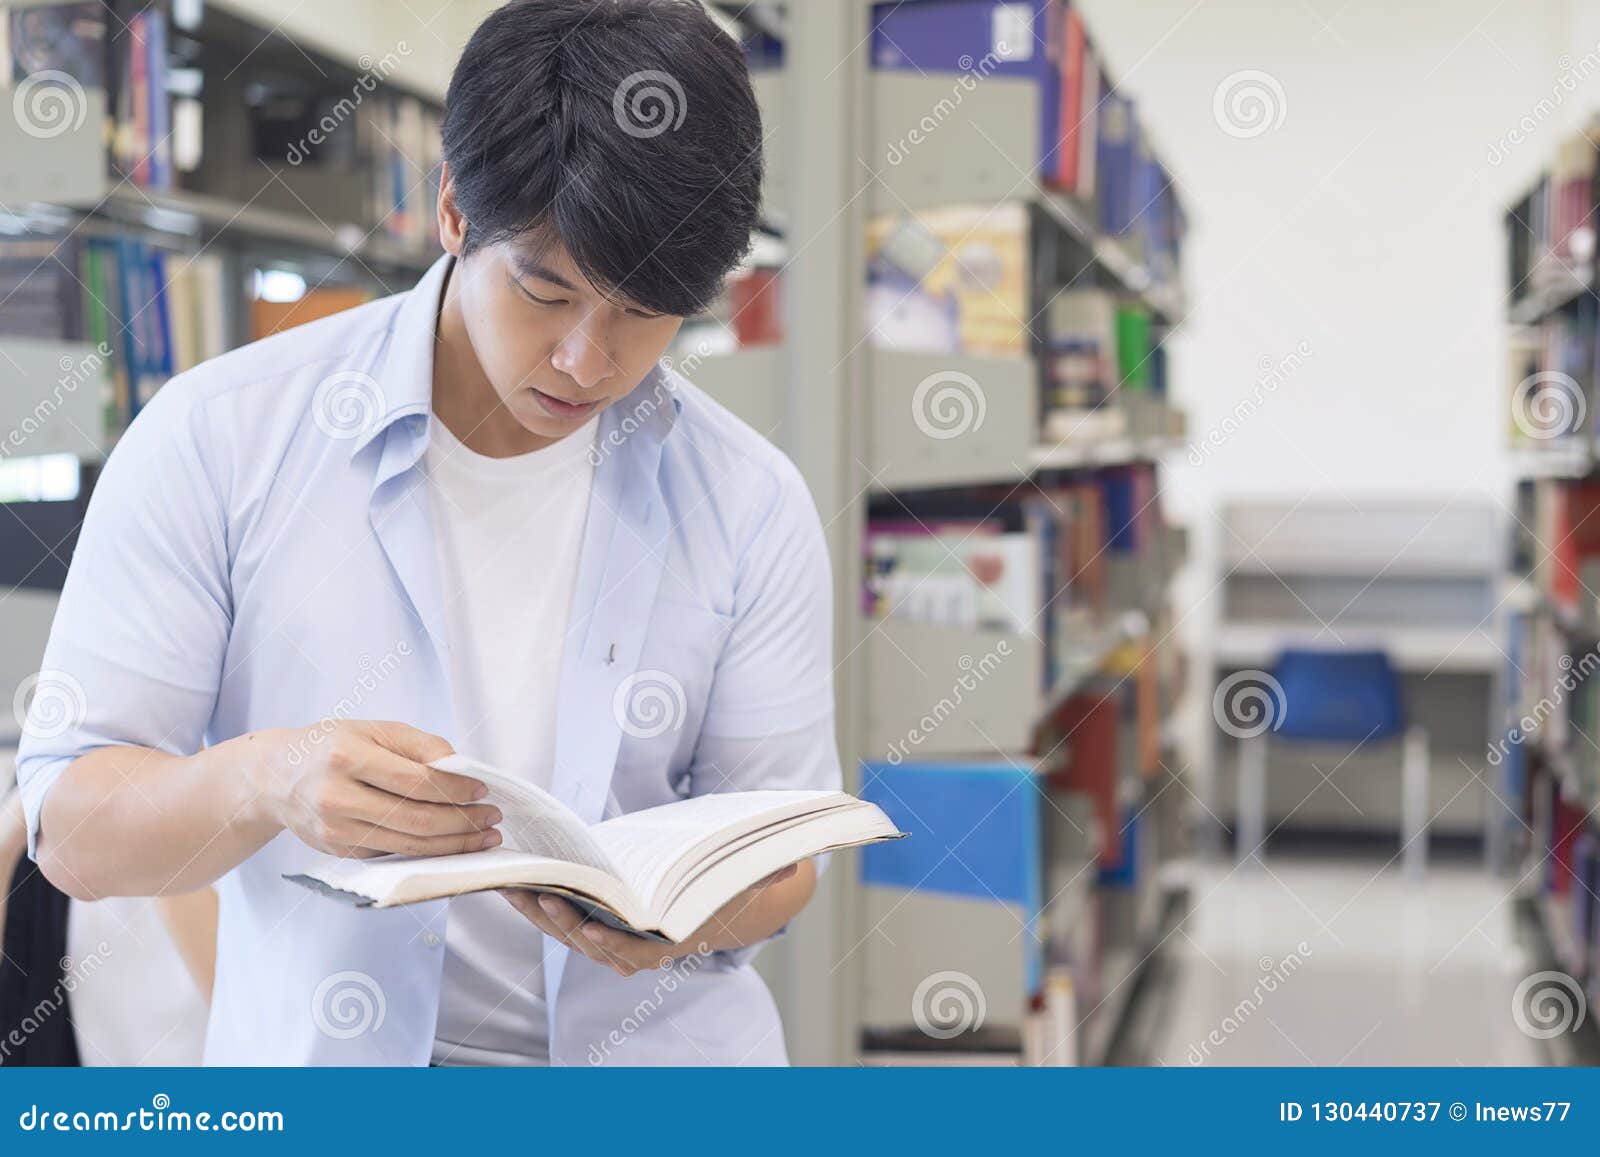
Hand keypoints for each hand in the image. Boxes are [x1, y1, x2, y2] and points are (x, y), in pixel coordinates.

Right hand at [245, 720, 501, 858]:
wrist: (274, 777)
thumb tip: (460, 766)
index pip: (415, 781)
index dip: (455, 790)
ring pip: (408, 846)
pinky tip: (453, 845)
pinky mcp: (339, 851)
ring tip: (484, 836)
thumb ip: (418, 744)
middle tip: (492, 818)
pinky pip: (393, 855)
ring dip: (454, 845)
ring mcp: (336, 831)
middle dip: (463, 822)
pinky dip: (429, 853)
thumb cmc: (329, 746)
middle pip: (415, 820)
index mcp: (346, 757)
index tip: (483, 790)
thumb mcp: (371, 728)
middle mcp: (336, 797)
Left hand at [499, 864, 800, 976]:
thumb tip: (792, 867)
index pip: (637, 953)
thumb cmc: (728, 888)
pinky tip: (514, 884)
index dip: (610, 943)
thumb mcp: (751, 881)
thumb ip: (769, 876)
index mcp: (670, 943)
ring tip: (515, 886)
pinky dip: (535, 906)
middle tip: (541, 897)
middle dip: (563, 923)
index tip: (587, 928)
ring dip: (540, 915)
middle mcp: (636, 949)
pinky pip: (559, 919)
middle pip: (592, 944)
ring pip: (568, 934)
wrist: (714, 902)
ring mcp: (610, 939)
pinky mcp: (591, 923)